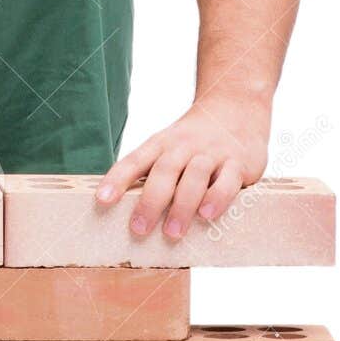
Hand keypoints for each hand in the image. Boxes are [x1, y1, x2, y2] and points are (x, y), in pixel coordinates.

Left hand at [94, 93, 270, 238]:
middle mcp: (183, 146)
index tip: (102, 200)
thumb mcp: (170, 147)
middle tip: (138, 229)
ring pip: (194, 177)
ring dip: (182, 205)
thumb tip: (128, 210)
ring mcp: (211, 153)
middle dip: (150, 201)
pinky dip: (217, 198)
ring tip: (171, 233)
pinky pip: (227, 181)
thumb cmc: (194, 140)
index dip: (118, 180)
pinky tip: (207, 215)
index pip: (135, 161)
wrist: (236, 108)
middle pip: (164, 171)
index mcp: (161, 144)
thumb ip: (154, 173)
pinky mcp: (238, 163)